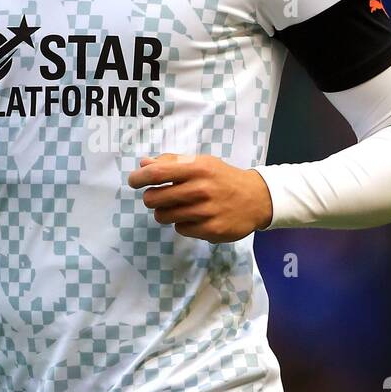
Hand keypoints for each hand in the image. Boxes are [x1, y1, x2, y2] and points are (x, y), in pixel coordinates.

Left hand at [127, 152, 273, 241]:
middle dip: (151, 198)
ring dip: (165, 212)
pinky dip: (182, 224)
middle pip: (154, 199)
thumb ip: (172, 161)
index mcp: (197, 168)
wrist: (257, 198)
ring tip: (177, 207)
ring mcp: (206, 212)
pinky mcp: (210, 230)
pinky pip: (180, 229)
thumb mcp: (202, 162)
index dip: (139, 178)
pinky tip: (195, 217)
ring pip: (164, 217)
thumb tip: (143, 164)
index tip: (134, 181)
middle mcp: (200, 189)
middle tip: (158, 197)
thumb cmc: (223, 178)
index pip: (157, 173)